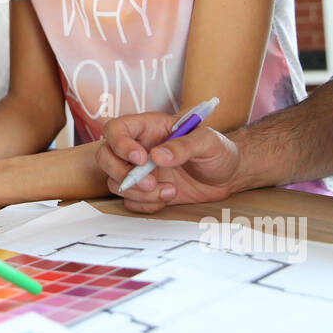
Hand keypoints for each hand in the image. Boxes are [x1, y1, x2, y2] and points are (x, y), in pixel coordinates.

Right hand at [96, 112, 241, 212]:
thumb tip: (158, 156)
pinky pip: (130, 201)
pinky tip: (169, 196)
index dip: (120, 144)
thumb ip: (185, 145)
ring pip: (115, 182)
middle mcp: (138, 148)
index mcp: (148, 127)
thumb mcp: (208, 142)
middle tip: (150, 183)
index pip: (116, 129)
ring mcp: (139, 171)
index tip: (141, 159)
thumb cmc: (218, 151)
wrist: (228, 176)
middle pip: (105, 157)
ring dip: (139, 193)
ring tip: (171, 190)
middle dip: (122, 173)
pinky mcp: (145, 191)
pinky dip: (147, 204)